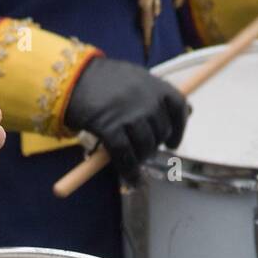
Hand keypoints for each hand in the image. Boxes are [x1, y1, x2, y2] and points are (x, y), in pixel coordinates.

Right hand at [63, 56, 188, 184]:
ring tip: (135, 161)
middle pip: (161, 131)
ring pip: (145, 146)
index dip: (179, 129)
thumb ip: (156, 94)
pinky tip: (132, 179)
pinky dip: (130, 171)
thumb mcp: (134, 77)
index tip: (173, 143)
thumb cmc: (101, 79)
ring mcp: (129, 115)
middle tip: (144, 151)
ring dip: (141, 158)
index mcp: (153, 84)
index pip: (178, 107)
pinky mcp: (110, 128)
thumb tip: (187, 112)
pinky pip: (125, 156)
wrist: (71, 78)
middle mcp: (146, 99)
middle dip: (154, 145)